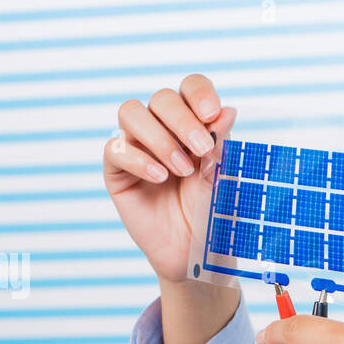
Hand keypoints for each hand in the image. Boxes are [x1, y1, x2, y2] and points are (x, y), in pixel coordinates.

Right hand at [103, 74, 238, 284]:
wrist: (195, 254)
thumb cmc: (211, 216)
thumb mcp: (222, 181)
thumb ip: (222, 147)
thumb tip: (227, 112)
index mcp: (194, 124)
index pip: (190, 89)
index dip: (199, 93)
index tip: (213, 114)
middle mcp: (163, 129)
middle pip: (162, 99)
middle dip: (183, 120)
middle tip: (202, 150)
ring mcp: (137, 147)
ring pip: (132, 113)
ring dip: (160, 138)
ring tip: (181, 170)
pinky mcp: (117, 171)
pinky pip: (115, 149)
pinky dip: (138, 159)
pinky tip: (160, 178)